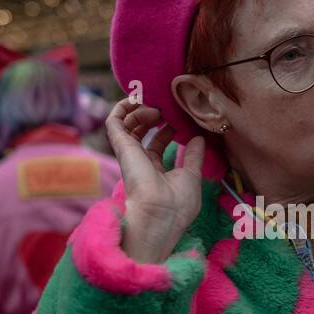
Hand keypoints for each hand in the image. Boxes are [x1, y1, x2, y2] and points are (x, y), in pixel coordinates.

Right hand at [104, 97, 204, 263]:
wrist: (160, 214)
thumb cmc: (177, 203)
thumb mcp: (192, 176)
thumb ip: (194, 156)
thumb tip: (199, 139)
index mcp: (156, 170)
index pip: (157, 143)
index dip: (166, 128)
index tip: (178, 119)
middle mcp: (140, 161)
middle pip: (140, 131)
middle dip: (152, 114)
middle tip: (166, 107)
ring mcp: (129, 153)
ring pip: (126, 124)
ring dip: (140, 109)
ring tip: (157, 109)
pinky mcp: (121, 147)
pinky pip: (114, 122)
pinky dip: (122, 107)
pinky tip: (136, 99)